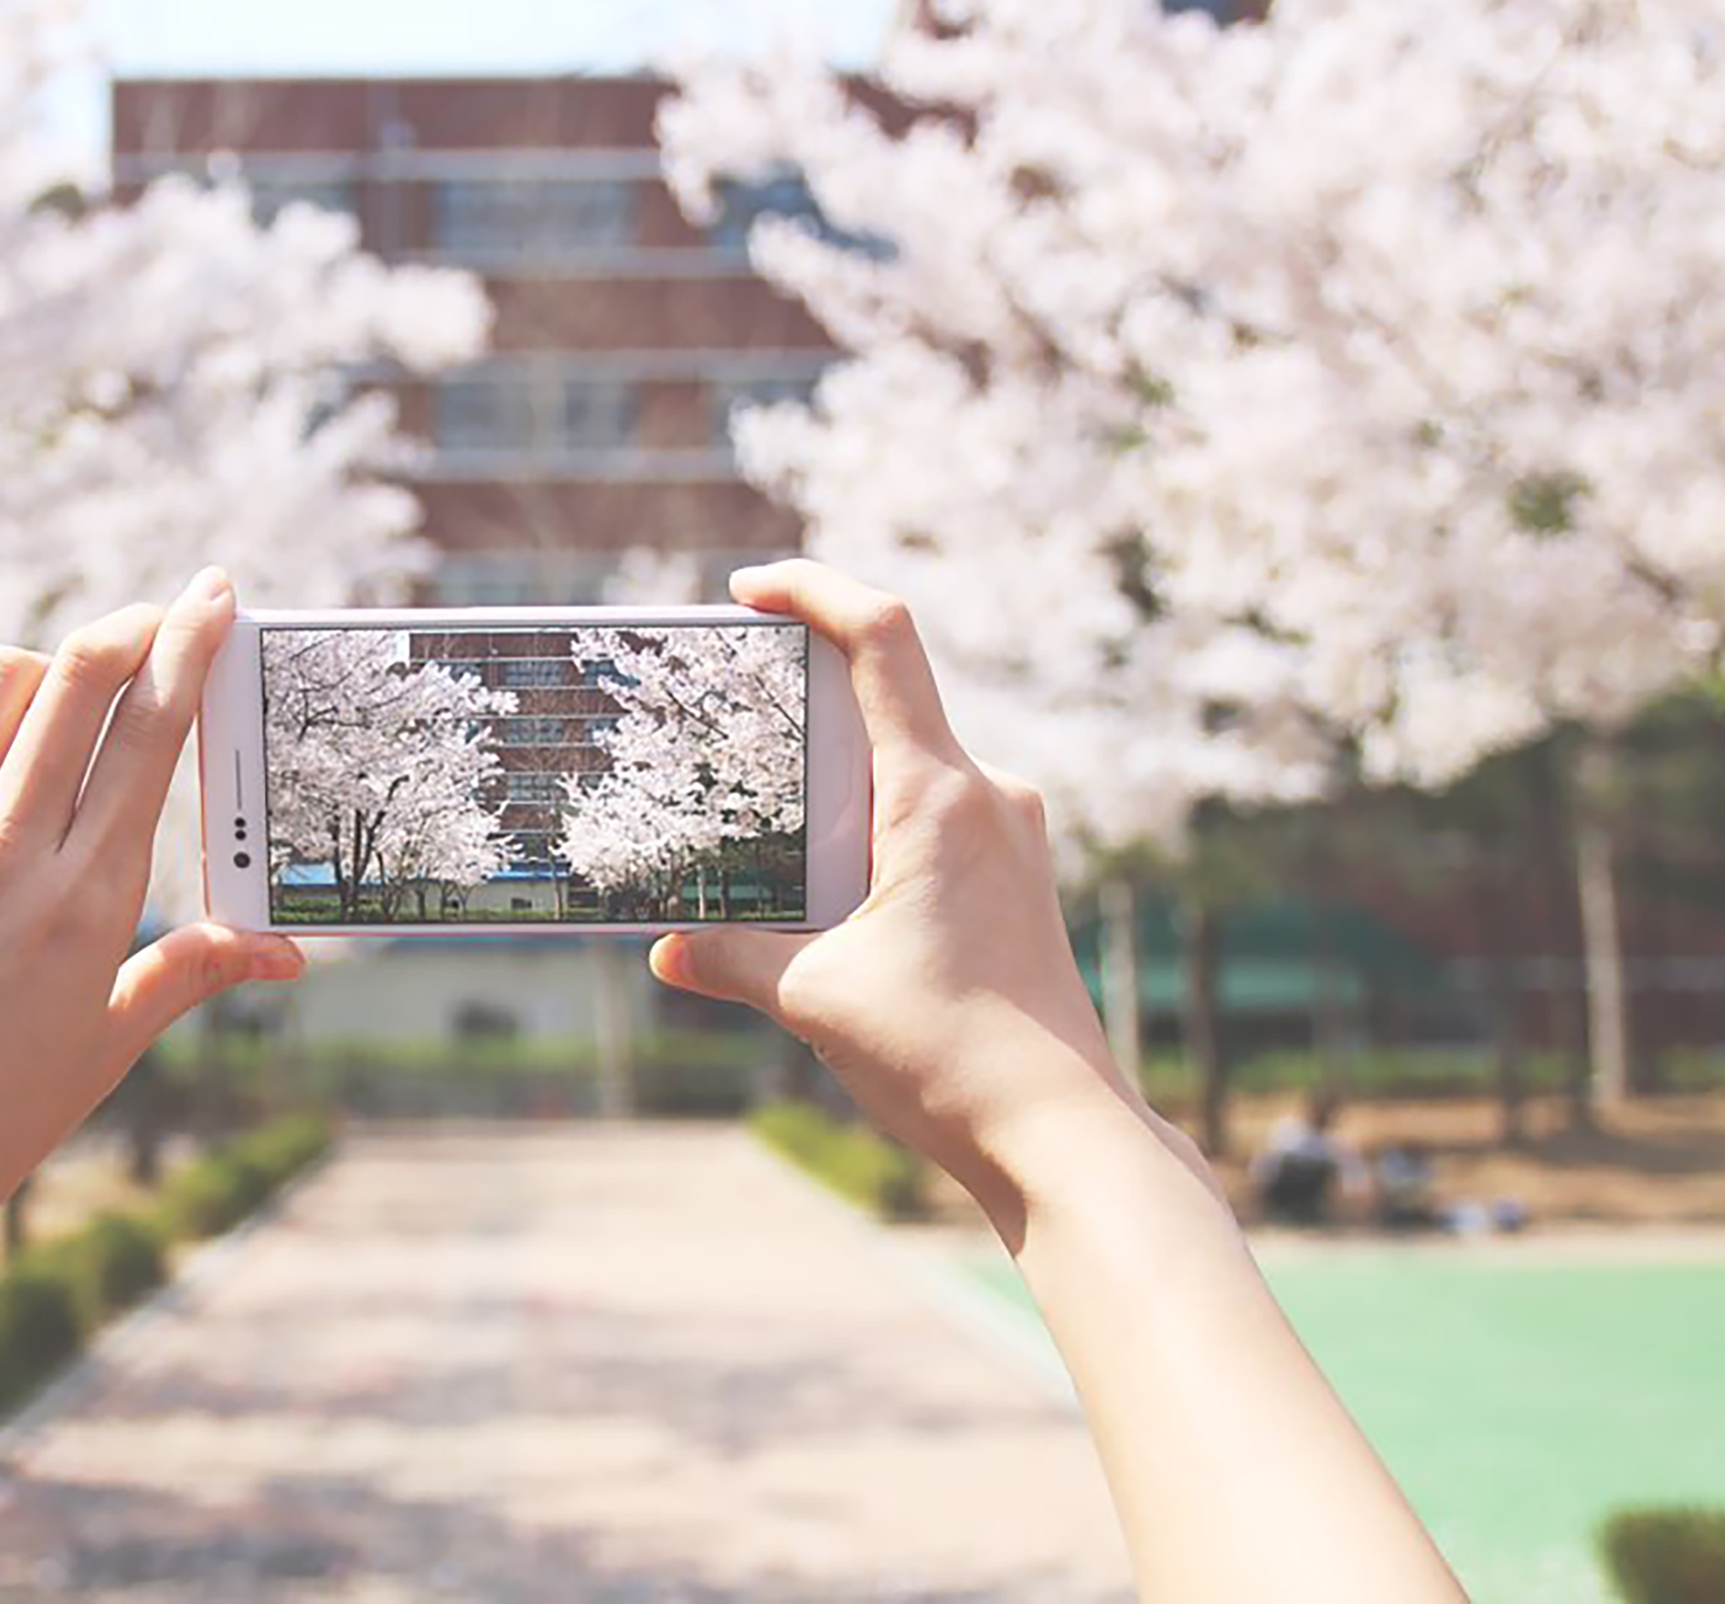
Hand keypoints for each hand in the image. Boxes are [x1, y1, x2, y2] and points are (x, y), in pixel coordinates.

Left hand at [0, 568, 302, 1327]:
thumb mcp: (109, 1044)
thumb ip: (194, 973)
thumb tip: (289, 955)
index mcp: (89, 898)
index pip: (152, 733)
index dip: (188, 645)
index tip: (212, 596)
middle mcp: (8, 852)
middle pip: (78, 677)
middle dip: (127, 627)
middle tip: (152, 620)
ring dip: (39, 669)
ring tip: (57, 700)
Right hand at [649, 559, 1203, 1237]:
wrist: (1061, 1135)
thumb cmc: (949, 1059)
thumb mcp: (815, 999)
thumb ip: (731, 958)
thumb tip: (664, 950)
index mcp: (940, 795)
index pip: (882, 636)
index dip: (814, 589)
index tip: (749, 591)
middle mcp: (988, 796)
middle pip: (889, 696)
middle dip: (802, 698)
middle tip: (724, 719)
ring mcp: (1012, 836)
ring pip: (911, 760)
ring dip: (836, 772)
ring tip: (764, 815)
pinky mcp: (1018, 877)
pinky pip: (936, 812)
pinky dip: (873, 819)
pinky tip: (826, 878)